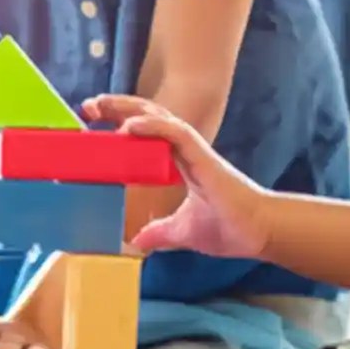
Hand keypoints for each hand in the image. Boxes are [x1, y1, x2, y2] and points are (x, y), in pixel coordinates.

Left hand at [81, 95, 271, 258]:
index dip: (122, 122)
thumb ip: (160, 232)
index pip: (146, 133)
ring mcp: (195, 151)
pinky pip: (176, 133)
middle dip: (118, 108)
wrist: (260, 232)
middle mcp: (185, 151)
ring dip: (128, 109)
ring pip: (159, 117)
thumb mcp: (182, 231)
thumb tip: (137, 242)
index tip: (95, 122)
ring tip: (101, 106)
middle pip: (148, 118)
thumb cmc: (229, 227)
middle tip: (89, 106)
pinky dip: (152, 127)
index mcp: (179, 163)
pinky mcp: (203, 157)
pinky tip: (130, 125)